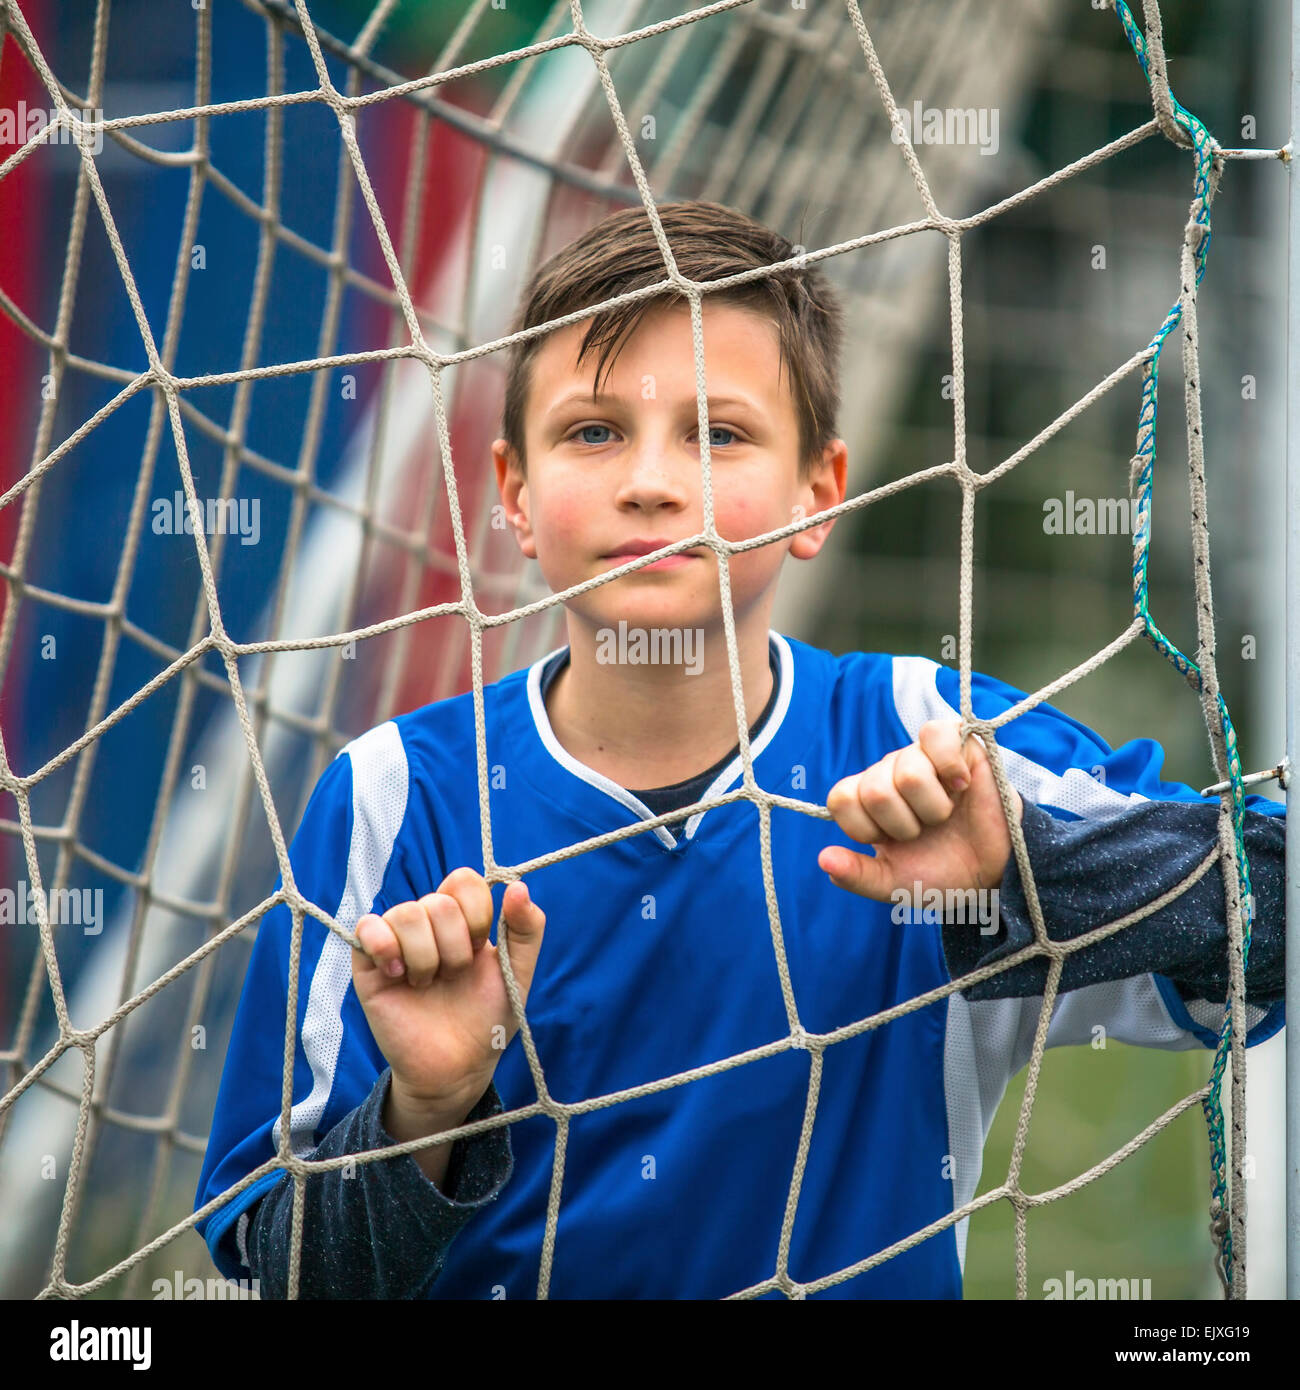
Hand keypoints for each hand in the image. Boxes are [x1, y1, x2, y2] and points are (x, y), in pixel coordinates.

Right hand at [351, 868, 545, 1118]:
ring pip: (406, 914)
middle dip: (455, 947)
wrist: (458, 1067)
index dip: (476, 912)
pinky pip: (367, 928)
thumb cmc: (487, 1018)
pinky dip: (385, 947)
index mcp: (462, 918)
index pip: (463, 880)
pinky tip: (399, 975)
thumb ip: (527, 928)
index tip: (480, 950)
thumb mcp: (517, 972)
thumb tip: (519, 887)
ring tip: (427, 984)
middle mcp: (427, 923)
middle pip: (438, 902)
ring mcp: (397, 941)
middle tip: (454, 977)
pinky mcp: (369, 964)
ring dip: (426, 957)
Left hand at [818, 719, 1021, 901]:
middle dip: (905, 825)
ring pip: (907, 771)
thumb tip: (823, 859)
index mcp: (867, 800)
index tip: (890, 842)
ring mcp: (921, 756)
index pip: (840, 798)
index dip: (866, 828)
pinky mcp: (957, 742)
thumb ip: (856, 876)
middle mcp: (890, 772)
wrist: (993, 874)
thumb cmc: (940, 873)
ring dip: (933, 808)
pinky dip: (951, 767)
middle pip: (875, 790)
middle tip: (925, 831)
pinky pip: (936, 735)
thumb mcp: (893, 885)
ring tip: (945, 814)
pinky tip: (961, 787)